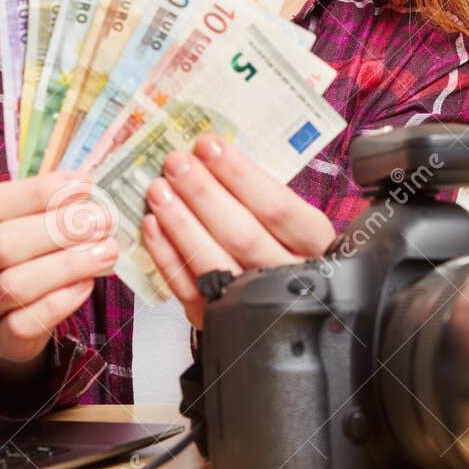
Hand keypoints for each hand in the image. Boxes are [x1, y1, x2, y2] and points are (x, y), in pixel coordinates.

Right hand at [0, 171, 117, 375]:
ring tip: (105, 250)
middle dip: (58, 229)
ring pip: (17, 284)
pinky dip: (65, 298)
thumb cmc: (8, 257)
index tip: (81, 186)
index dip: (37, 194)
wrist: (3, 314)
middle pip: (1, 245)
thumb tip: (82, 190)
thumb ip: (39, 205)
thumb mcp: (12, 222)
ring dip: (69, 264)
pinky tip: (87, 282)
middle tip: (100, 220)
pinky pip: (32, 319)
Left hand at [139, 134, 335, 327]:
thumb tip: (211, 155)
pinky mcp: (220, 322)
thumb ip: (260, 196)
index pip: (278, 206)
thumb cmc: (280, 248)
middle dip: (203, 193)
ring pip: (214, 262)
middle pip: (242, 233)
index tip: (209, 146)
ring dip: (180, 221)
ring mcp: (255, 304)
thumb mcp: (290, 223)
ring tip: (158, 189)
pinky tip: (154, 226)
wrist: (278, 311)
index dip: (240, 174)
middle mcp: (289, 276)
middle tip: (176, 163)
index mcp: (315, 245)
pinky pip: (189, 289)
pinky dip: (167, 255)